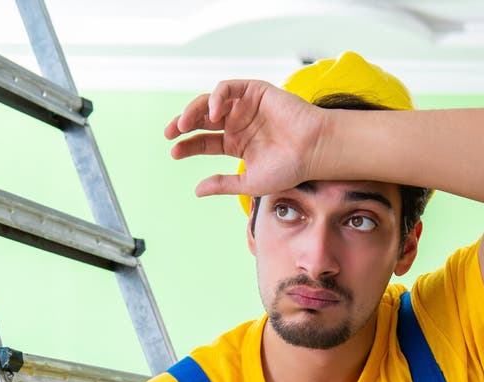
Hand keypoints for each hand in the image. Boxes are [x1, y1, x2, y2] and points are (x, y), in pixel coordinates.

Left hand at [164, 79, 327, 199]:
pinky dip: (216, 96)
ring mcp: (245, 107)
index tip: (174, 152)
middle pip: (202, 120)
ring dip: (195, 110)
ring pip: (211, 102)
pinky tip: (212, 113)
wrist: (313, 150)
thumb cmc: (288, 169)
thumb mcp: (249, 182)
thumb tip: (196, 190)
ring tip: (185, 124)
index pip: (205, 142)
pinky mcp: (254, 91)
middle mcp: (238, 124)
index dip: (188, 145)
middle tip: (170, 133)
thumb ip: (223, 184)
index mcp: (236, 144)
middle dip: (183, 124)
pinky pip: (228, 88)